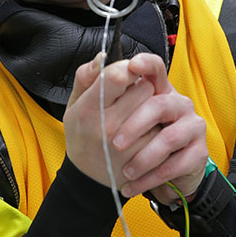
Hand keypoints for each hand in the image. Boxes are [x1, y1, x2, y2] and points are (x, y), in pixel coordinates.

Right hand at [64, 53, 157, 186]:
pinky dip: (156, 128)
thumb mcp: (74, 105)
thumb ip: (86, 77)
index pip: (118, 76)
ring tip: (138, 115)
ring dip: (151, 107)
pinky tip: (144, 133)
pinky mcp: (142, 158)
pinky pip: (161, 130)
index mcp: (87, 110)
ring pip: (156, 108)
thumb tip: (103, 57)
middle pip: (144, 89)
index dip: (128, 69)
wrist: (88, 180)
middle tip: (132, 97)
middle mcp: (106, 127)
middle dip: (142, 87)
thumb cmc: (82, 136)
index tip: (129, 73)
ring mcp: (126, 145)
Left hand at [110, 53, 208, 204]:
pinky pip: (176, 164)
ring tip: (124, 173)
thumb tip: (99, 60)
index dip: (146, 65)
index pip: (155, 68)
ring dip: (143, 158)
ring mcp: (191, 126)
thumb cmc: (127, 141)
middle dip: (134, 126)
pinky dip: (152, 177)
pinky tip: (133, 185)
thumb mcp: (103, 114)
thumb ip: (95, 85)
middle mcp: (177, 103)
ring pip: (169, 138)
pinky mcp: (198, 152)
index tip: (132, 67)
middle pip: (159, 104)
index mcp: (156, 90)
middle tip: (114, 144)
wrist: (149, 177)